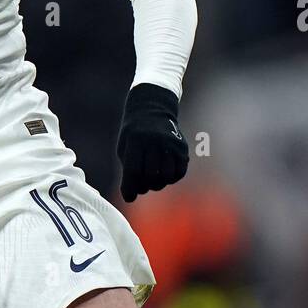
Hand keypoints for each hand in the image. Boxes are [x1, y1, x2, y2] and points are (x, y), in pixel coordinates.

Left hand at [116, 83, 188, 201]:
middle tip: (141, 186)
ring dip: (157, 184)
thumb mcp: (125, 147)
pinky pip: (179, 172)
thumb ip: (128, 170)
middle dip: (144, 186)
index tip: (129, 198)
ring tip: (151, 180)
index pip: (134, 171)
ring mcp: (171, 143)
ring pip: (166, 176)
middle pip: (151, 176)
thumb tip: (131, 196)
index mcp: (136, 140)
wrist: (151, 109)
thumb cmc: (133, 133)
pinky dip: (171, 179)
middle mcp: (155, 141)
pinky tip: (164, 175)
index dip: (130, 188)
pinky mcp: (182, 147)